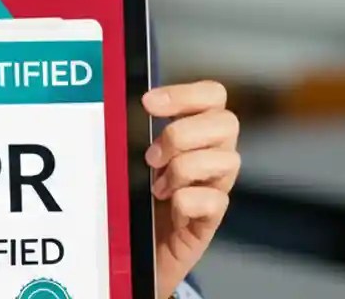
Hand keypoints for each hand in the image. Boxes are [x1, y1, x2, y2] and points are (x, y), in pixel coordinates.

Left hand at [143, 81, 240, 297]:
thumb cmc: (132, 196)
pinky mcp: (211, 220)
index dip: (185, 94)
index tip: (149, 104)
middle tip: (151, 156)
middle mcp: (213, 155)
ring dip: (183, 169)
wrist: (131, 250)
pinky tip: (169, 207)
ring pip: (227, 160)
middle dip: (183, 134)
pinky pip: (215, 201)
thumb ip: (133, 130)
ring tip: (156, 187)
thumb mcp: (130, 156)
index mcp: (195, 132)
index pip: (212, 95)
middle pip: (226, 122)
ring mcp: (216, 187)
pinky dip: (186, 201)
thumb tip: (117, 104)